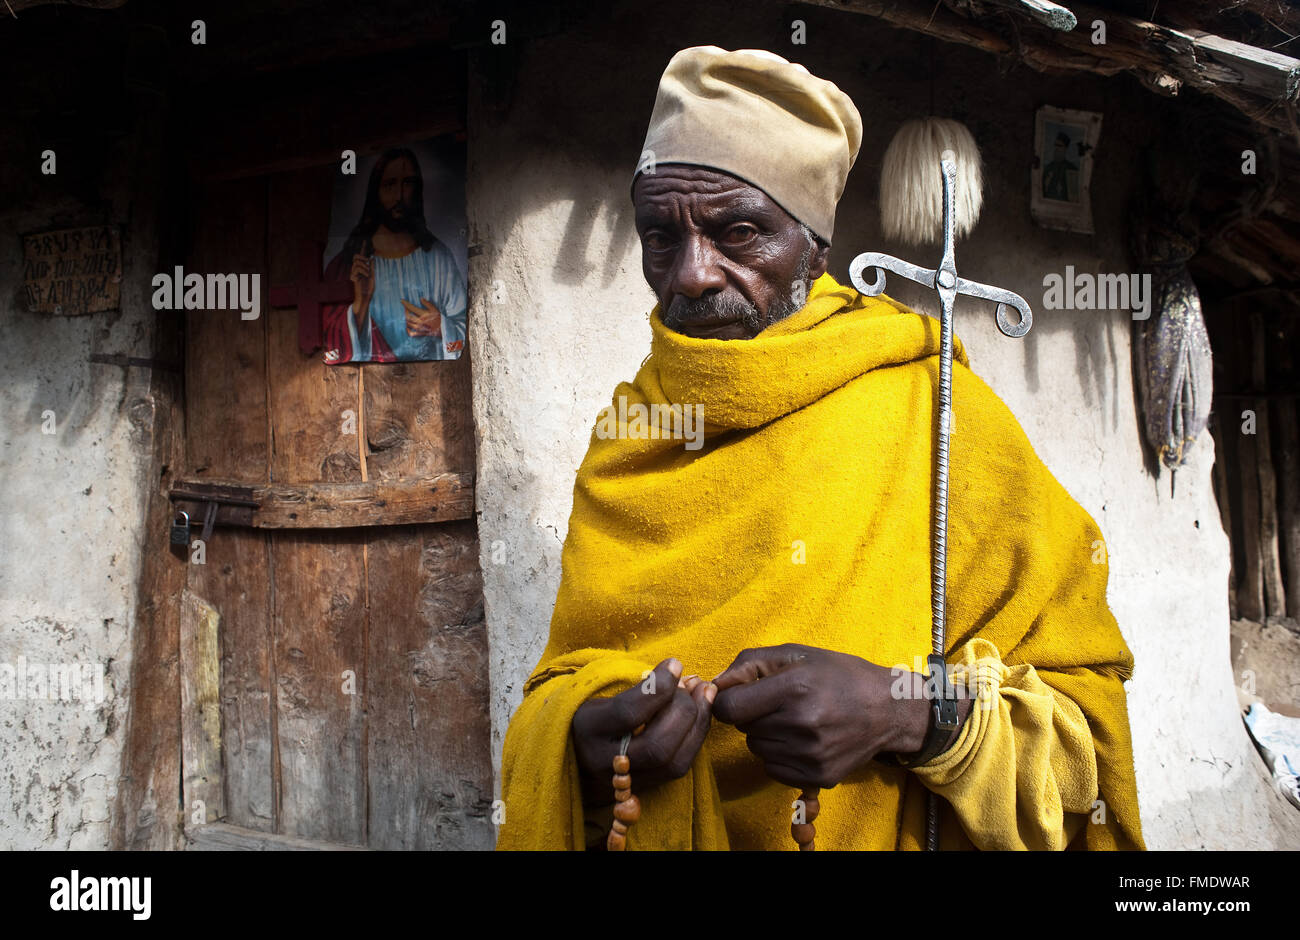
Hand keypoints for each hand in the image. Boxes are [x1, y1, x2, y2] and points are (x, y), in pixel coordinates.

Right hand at [350, 249, 374, 317]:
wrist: (366, 297)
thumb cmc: (368, 288)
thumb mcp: (372, 276)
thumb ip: (371, 267)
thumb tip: (371, 258)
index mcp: (361, 268)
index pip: (361, 256)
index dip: (362, 248)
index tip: (365, 240)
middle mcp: (356, 269)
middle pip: (355, 256)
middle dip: (361, 256)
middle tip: (367, 261)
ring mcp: (353, 273)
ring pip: (357, 262)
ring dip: (364, 266)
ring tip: (367, 273)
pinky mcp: (352, 277)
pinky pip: (357, 268)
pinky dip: (364, 271)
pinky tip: (366, 276)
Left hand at [402, 297, 441, 336]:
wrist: (443, 329)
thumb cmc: (439, 319)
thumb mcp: (435, 309)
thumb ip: (427, 304)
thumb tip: (421, 298)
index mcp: (423, 314)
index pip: (411, 308)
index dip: (406, 304)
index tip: (402, 301)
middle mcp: (420, 321)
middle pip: (408, 316)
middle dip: (405, 312)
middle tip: (406, 309)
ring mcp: (419, 328)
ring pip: (408, 324)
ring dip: (406, 320)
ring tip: (407, 316)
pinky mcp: (420, 333)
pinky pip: (411, 333)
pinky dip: (408, 331)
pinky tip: (407, 327)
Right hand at [571, 658, 715, 805]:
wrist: (573, 753)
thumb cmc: (592, 714)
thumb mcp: (600, 693)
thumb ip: (637, 687)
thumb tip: (679, 672)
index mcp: (587, 728)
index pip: (628, 712)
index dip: (659, 688)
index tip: (675, 664)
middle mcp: (604, 761)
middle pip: (657, 745)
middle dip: (684, 710)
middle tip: (692, 682)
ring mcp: (625, 781)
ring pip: (673, 763)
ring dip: (698, 724)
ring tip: (705, 693)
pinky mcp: (644, 789)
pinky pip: (678, 768)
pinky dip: (695, 738)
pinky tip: (700, 714)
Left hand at [711, 643, 933, 789]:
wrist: (887, 709)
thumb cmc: (837, 675)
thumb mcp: (795, 654)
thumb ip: (748, 663)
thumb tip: (714, 685)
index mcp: (795, 688)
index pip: (729, 708)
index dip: (729, 700)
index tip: (743, 694)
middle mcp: (802, 724)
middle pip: (743, 728)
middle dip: (753, 714)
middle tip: (780, 703)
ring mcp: (811, 755)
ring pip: (756, 749)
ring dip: (766, 735)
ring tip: (794, 719)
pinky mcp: (818, 777)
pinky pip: (773, 769)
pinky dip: (779, 755)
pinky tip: (802, 739)